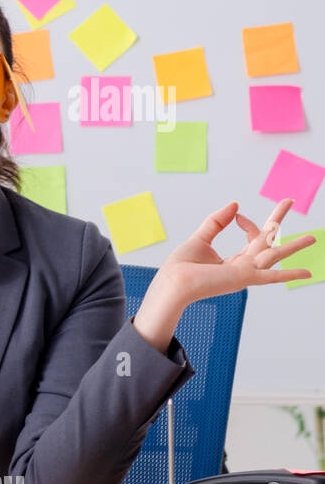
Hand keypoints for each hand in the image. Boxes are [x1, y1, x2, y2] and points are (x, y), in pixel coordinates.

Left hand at [134, 198, 315, 351]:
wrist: (173, 283)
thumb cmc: (181, 268)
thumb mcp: (200, 239)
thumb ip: (217, 222)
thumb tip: (235, 205)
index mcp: (235, 261)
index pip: (253, 238)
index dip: (248, 223)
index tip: (236, 215)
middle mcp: (244, 267)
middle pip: (268, 242)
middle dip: (278, 221)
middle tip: (289, 201)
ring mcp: (246, 273)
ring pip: (275, 256)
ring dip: (294, 246)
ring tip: (313, 238)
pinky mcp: (244, 278)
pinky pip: (272, 277)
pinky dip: (290, 275)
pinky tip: (307, 273)